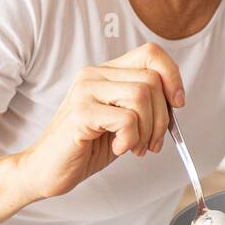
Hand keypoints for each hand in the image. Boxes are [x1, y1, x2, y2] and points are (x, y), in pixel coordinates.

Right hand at [15, 43, 184, 201]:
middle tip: (151, 142)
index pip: (151, 53)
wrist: (46, 171)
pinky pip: (127, 119)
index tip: (177, 104)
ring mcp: (85, 91)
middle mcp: (95, 75)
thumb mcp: (123, 121)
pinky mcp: (81, 112)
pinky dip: (131, 139)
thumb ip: (145, 104)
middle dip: (162, 117)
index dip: (172, 75)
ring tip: (134, 147)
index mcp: (107, 73)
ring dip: (147, 129)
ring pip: (142, 96)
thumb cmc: (86, 147)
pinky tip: (117, 148)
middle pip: (152, 80)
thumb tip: (176, 99)